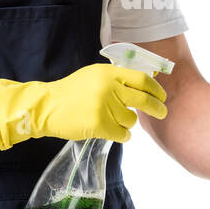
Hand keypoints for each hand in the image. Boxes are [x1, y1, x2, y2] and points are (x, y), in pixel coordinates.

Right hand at [0, 63, 167, 149]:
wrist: (46, 106)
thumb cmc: (71, 92)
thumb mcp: (94, 75)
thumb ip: (116, 78)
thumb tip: (143, 84)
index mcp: (109, 73)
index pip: (142, 79)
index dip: (156, 89)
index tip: (162, 96)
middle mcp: (109, 88)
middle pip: (144, 100)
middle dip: (157, 108)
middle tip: (162, 112)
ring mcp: (105, 107)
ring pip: (131, 120)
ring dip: (128, 123)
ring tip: (114, 120)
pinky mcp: (100, 125)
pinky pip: (123, 134)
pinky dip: (122, 135)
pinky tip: (114, 132)